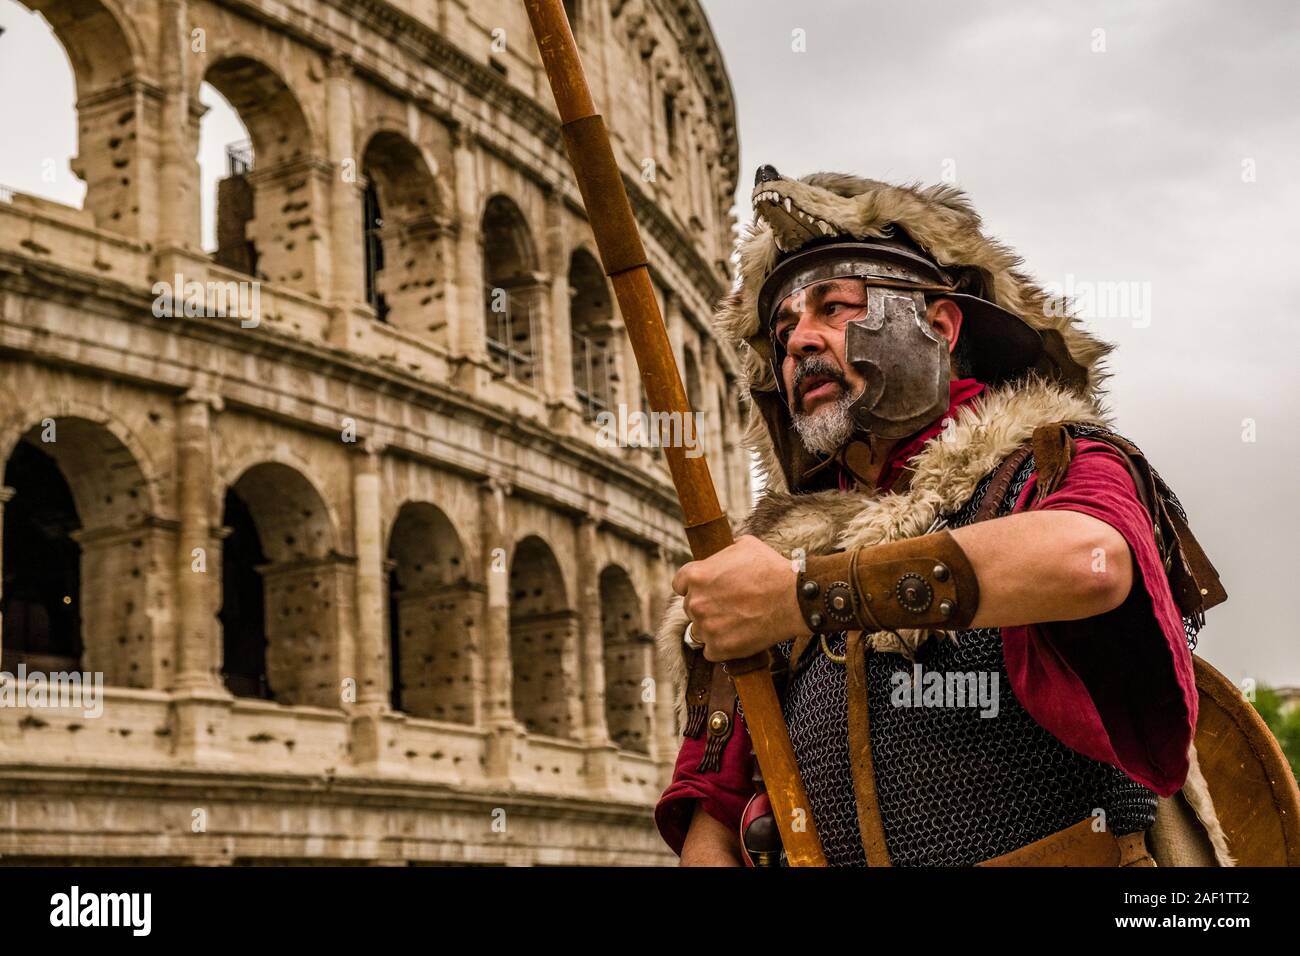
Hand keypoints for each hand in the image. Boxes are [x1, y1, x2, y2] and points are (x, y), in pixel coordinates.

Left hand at [671, 535, 810, 661]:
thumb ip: (724, 552)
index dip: (693, 586)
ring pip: (699, 630)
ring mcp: (706, 627)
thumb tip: (722, 556)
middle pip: (691, 607)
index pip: (679, 584)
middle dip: (706, 606)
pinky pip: (710, 651)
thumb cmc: (771, 570)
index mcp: (696, 575)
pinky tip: (737, 637)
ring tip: (735, 622)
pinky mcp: (719, 648)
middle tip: (728, 605)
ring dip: (712, 627)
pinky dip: (722, 647)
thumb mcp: (745, 545)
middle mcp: (696, 602)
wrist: (792, 599)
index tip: (705, 590)